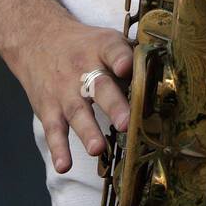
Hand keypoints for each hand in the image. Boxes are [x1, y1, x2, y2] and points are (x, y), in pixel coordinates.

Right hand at [11, 18, 133, 173]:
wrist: (38, 39)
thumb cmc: (85, 46)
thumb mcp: (107, 41)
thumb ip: (133, 58)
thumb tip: (167, 78)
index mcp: (103, 48)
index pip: (113, 50)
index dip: (121, 59)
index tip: (127, 68)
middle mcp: (83, 69)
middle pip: (99, 87)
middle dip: (113, 106)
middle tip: (125, 124)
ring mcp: (64, 91)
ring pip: (77, 112)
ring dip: (87, 132)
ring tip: (97, 149)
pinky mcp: (49, 109)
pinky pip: (53, 131)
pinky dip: (58, 149)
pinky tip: (63, 166)